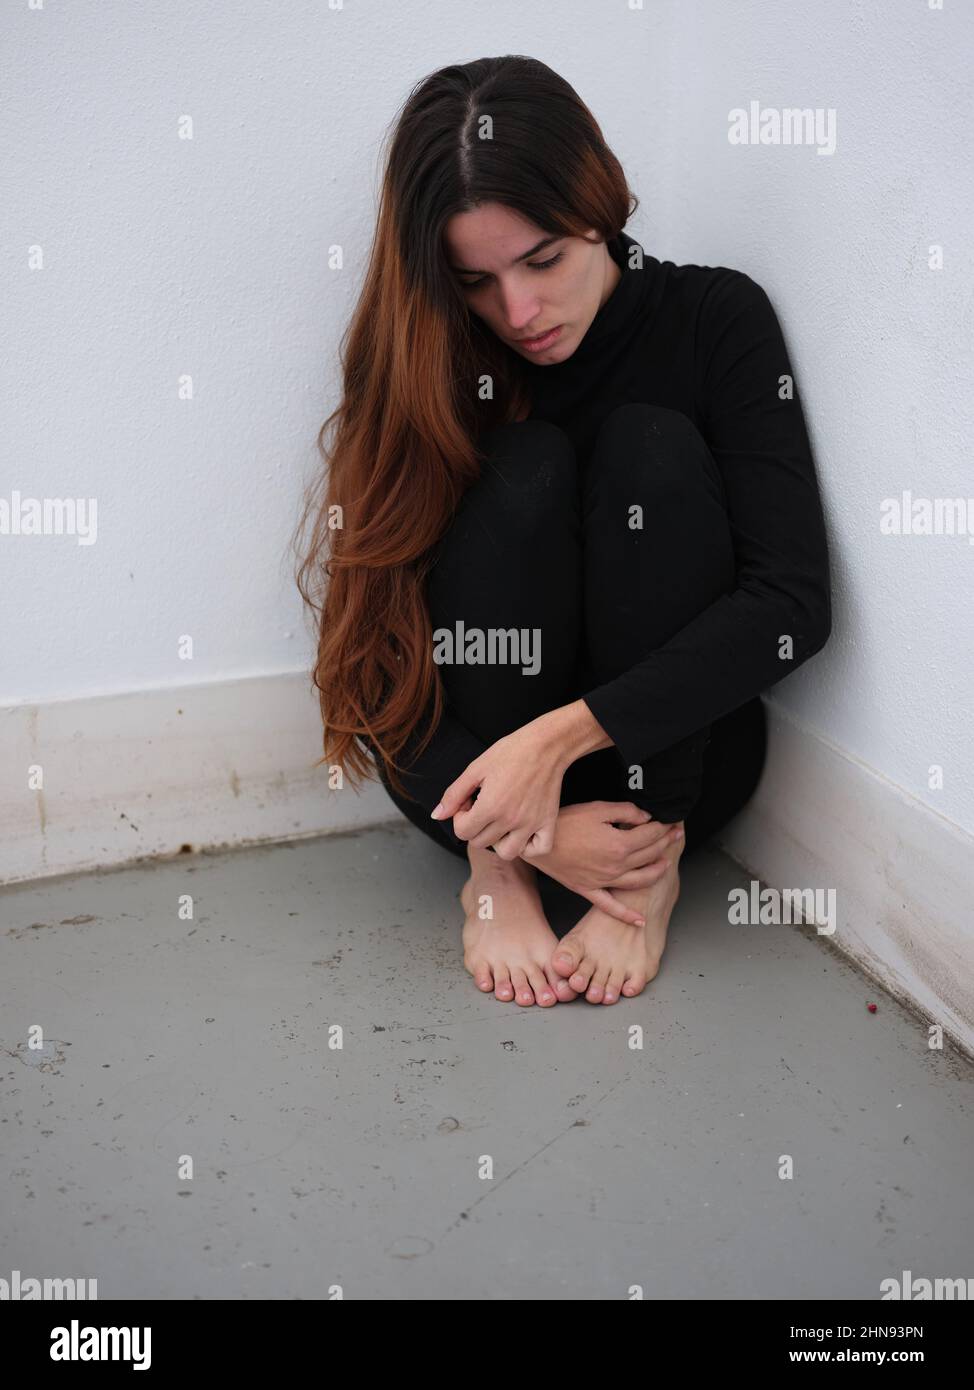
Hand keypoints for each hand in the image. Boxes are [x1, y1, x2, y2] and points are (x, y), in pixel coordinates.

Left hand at [430, 717, 570, 859]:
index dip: (460, 817)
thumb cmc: (511, 752)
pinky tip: (521, 832)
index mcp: (490, 806)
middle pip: (480, 842)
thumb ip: (454, 794)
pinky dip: (528, 847)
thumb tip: (436, 815)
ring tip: (499, 823)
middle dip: (475, 826)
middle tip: (483, 806)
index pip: (462, 832)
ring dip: (498, 841)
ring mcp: (530, 824)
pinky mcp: (547, 822)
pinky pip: (537, 850)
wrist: (546, 745)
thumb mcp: (476, 769)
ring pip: (506, 852)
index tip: (469, 803)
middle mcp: (510, 820)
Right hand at [521, 801, 684, 924]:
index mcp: (619, 844)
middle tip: (676, 834)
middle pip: (649, 855)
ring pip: (639, 881)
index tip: (671, 821)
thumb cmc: (563, 823)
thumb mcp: (596, 808)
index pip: (651, 835)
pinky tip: (639, 921)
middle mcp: (615, 866)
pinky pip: (611, 907)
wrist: (535, 843)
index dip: (664, 827)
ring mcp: (603, 881)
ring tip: (666, 863)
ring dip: (657, 872)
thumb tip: (646, 816)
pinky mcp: (589, 890)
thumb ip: (625, 811)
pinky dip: (627, 916)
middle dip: (666, 843)